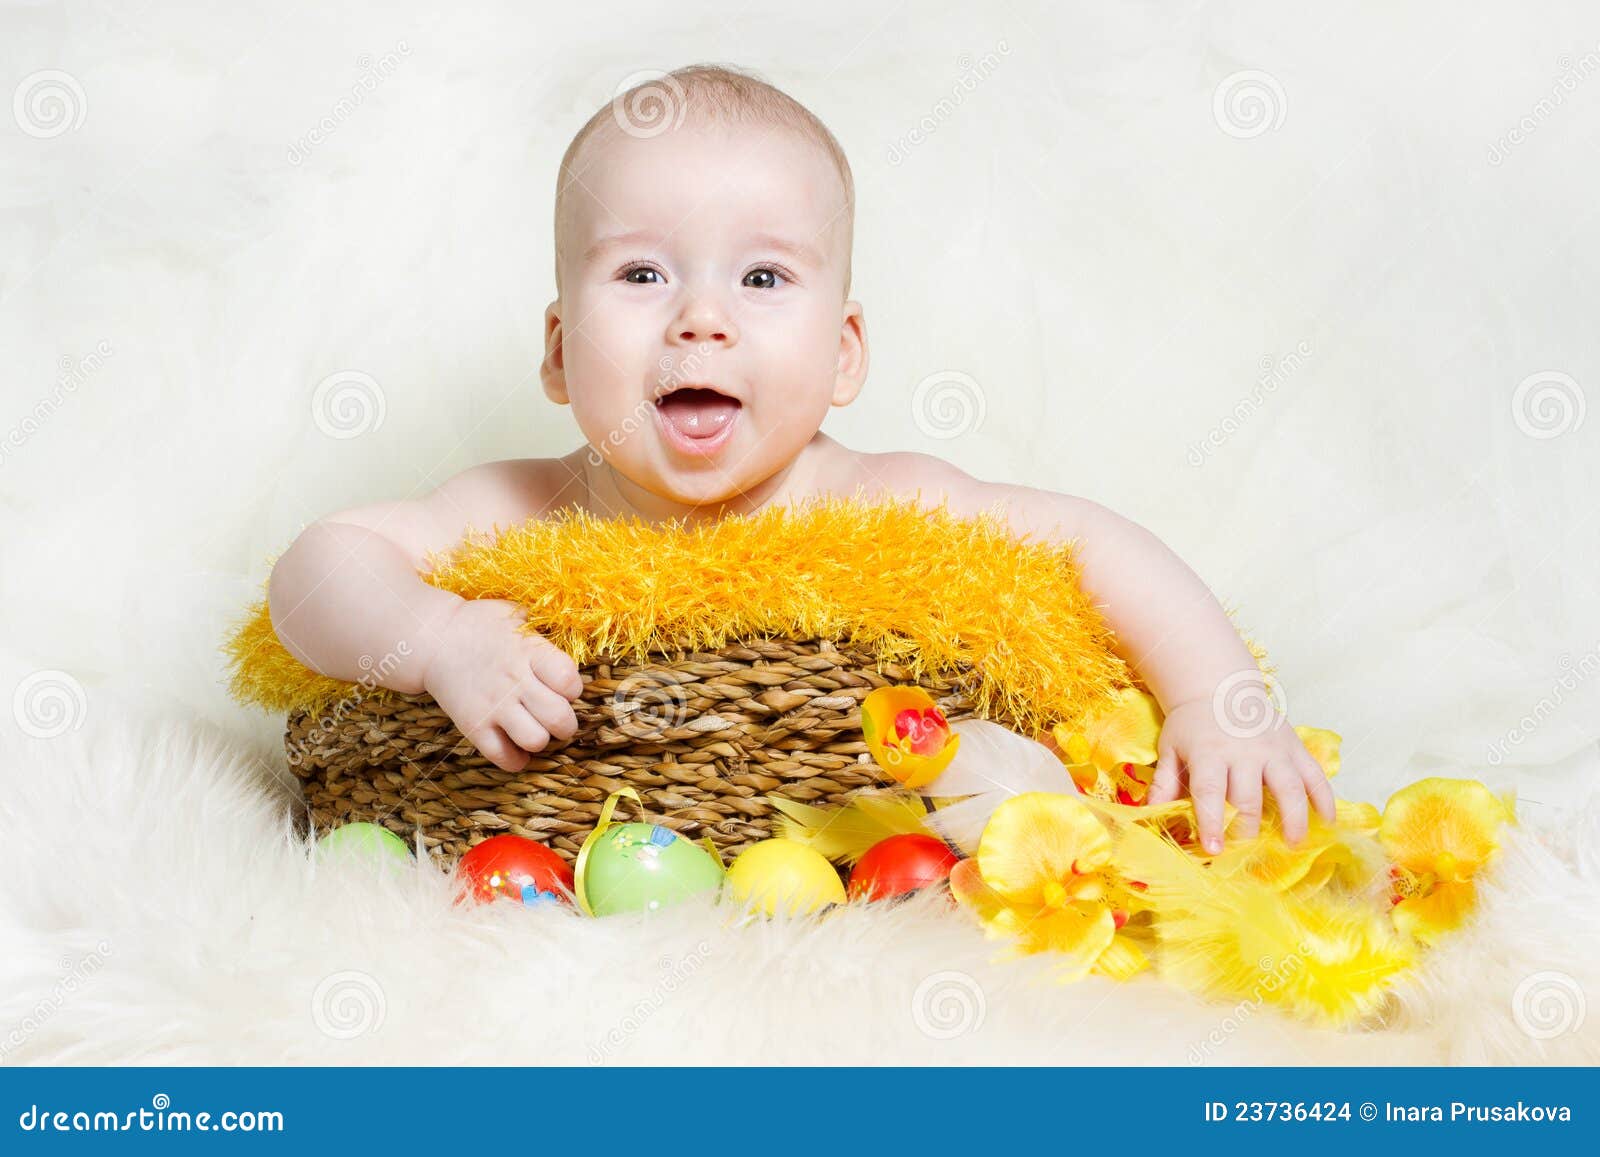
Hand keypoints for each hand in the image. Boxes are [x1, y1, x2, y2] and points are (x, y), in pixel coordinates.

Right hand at [420, 598, 583, 772]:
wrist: (433, 640)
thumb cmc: (481, 624)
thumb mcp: (515, 615)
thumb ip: (543, 631)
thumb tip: (573, 632)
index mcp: (529, 653)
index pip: (569, 680)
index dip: (574, 688)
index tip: (563, 687)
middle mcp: (514, 681)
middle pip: (560, 718)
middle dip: (566, 722)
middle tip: (556, 717)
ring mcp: (493, 706)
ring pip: (536, 740)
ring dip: (542, 739)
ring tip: (535, 729)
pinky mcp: (473, 726)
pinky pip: (504, 758)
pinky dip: (517, 759)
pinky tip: (516, 746)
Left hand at [1145, 698, 1335, 853]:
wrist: (1219, 686)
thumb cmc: (1191, 724)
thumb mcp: (1170, 748)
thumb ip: (1163, 782)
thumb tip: (1148, 814)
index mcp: (1209, 753)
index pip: (1211, 792)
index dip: (1212, 822)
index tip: (1214, 849)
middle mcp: (1244, 751)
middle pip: (1249, 797)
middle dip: (1247, 829)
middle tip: (1244, 852)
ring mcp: (1273, 748)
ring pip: (1289, 788)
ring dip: (1293, 819)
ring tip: (1292, 844)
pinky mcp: (1294, 746)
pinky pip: (1314, 774)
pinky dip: (1324, 798)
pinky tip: (1326, 821)